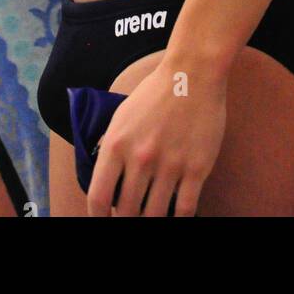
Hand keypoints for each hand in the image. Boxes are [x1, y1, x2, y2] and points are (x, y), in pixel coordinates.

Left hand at [87, 59, 227, 217]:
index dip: (97, 218)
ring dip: (150, 220)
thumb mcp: (121, 116)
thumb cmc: (155, 92)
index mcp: (117, 144)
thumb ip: (111, 147)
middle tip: (130, 216)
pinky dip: (177, 220)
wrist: (192, 73)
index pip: (99, 197)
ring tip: (150, 216)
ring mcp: (170, 165)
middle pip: (126, 212)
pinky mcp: (196, 168)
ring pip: (154, 215)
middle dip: (125, 219)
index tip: (102, 221)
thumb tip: (105, 180)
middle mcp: (140, 158)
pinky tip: (173, 217)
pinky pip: (184, 209)